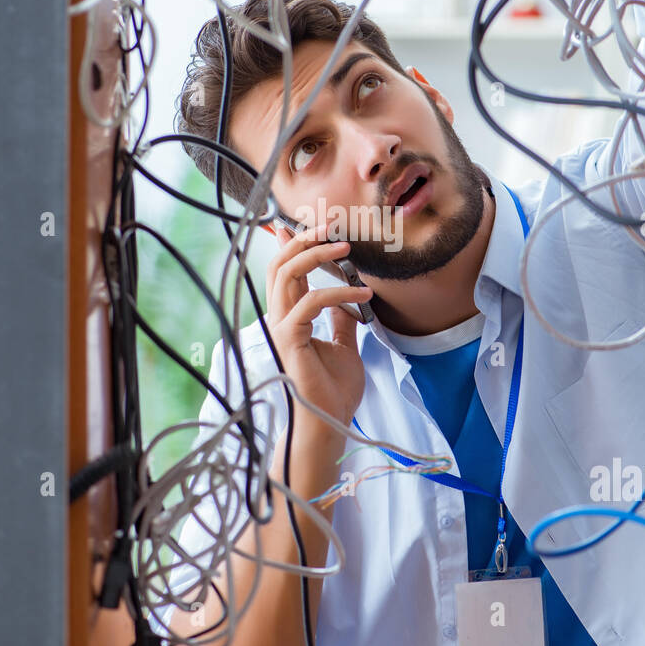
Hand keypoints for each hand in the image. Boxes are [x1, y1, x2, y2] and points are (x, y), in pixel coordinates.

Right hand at [265, 223, 372, 437]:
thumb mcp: (345, 346)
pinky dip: (339, 293)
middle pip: (280, 265)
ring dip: (316, 255)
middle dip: (303, 239)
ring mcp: (282, 328)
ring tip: (346, 247)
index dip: (287, 244)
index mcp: (290, 318)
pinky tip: (364, 295)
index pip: (283, 272)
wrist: (330, 423)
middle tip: (330, 224)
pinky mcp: (290, 339)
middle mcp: (281, 319)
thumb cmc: (334, 390)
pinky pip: (311, 302)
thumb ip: (341, 321)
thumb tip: (348, 300)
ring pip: (287, 275)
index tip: (295, 222)